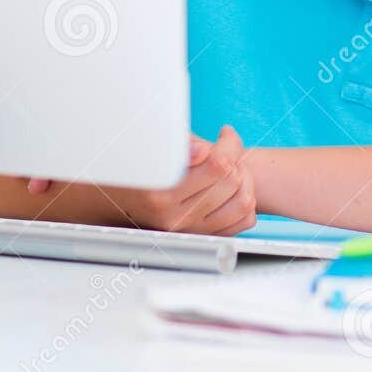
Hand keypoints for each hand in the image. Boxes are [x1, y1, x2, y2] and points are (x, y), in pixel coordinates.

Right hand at [29, 127, 256, 234]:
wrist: (125, 200)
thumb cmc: (144, 168)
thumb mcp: (156, 150)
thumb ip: (181, 148)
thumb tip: (204, 151)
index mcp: (161, 193)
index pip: (217, 165)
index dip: (229, 142)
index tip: (224, 134)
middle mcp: (176, 218)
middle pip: (232, 180)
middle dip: (236, 157)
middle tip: (226, 147)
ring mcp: (192, 231)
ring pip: (244, 201)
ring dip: (245, 178)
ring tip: (232, 165)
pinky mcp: (204, 238)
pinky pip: (245, 220)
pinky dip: (247, 200)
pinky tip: (234, 186)